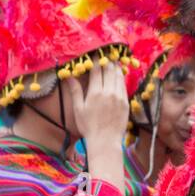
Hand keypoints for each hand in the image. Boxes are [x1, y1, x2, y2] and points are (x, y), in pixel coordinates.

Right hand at [63, 59, 128, 188]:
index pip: (96, 70)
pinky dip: (121, 77)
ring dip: (115, 66)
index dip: (95, 60)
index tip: (94, 54)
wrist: (105, 141)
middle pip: (109, 70)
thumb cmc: (88, 126)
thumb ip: (75, 91)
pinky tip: (119, 74)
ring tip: (113, 60)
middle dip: (107, 60)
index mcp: (95, 93)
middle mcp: (108, 92)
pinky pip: (123, 85)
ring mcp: (119, 97)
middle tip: (105, 54)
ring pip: (118, 76)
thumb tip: (68, 76)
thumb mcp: (78, 109)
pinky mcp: (126, 102)